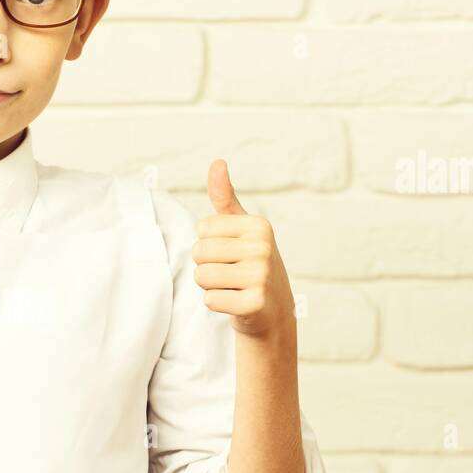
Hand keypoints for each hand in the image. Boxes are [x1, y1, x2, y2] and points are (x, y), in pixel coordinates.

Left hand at [192, 159, 295, 339]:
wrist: (273, 310)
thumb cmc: (251, 264)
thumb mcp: (241, 228)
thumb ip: (225, 197)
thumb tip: (217, 162)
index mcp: (259, 225)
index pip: (202, 230)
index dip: (209, 245)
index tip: (230, 254)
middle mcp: (263, 248)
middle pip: (199, 252)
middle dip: (207, 267)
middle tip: (230, 274)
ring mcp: (261, 276)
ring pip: (202, 276)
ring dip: (210, 286)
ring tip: (232, 287)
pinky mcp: (255, 303)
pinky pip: (210, 300)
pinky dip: (217, 304)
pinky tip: (236, 303)